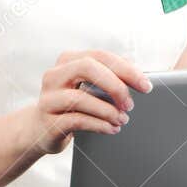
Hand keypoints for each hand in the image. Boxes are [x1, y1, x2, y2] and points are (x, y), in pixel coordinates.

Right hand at [27, 49, 152, 154]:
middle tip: (130, 104)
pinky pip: (76, 121)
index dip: (127, 70)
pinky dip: (99, 125)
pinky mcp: (47, 121)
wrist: (40, 130)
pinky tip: (112, 128)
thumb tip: (139, 75)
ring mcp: (48, 98)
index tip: (146, 86)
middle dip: (115, 85)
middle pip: (88, 68)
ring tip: (122, 119)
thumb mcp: (89, 86)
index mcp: (68, 60)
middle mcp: (54, 75)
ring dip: (108, 110)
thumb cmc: (73, 105)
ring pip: (80, 98)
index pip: (101, 56)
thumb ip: (110, 75)